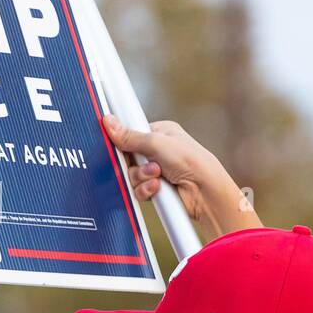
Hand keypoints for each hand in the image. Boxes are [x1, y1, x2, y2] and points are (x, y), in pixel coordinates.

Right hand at [101, 114, 261, 239]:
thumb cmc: (190, 160)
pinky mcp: (154, 189)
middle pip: (127, 157)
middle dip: (134, 164)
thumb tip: (108, 121)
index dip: (123, 141)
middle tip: (147, 164)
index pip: (131, 134)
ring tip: (157, 176)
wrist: (204, 191)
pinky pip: (137, 189)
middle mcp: (156, 151)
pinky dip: (145, 189)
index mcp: (159, 133)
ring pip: (131, 175)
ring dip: (141, 177)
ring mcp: (155, 171)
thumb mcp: (156, 143)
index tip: (115, 144)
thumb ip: (129, 136)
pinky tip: (157, 187)